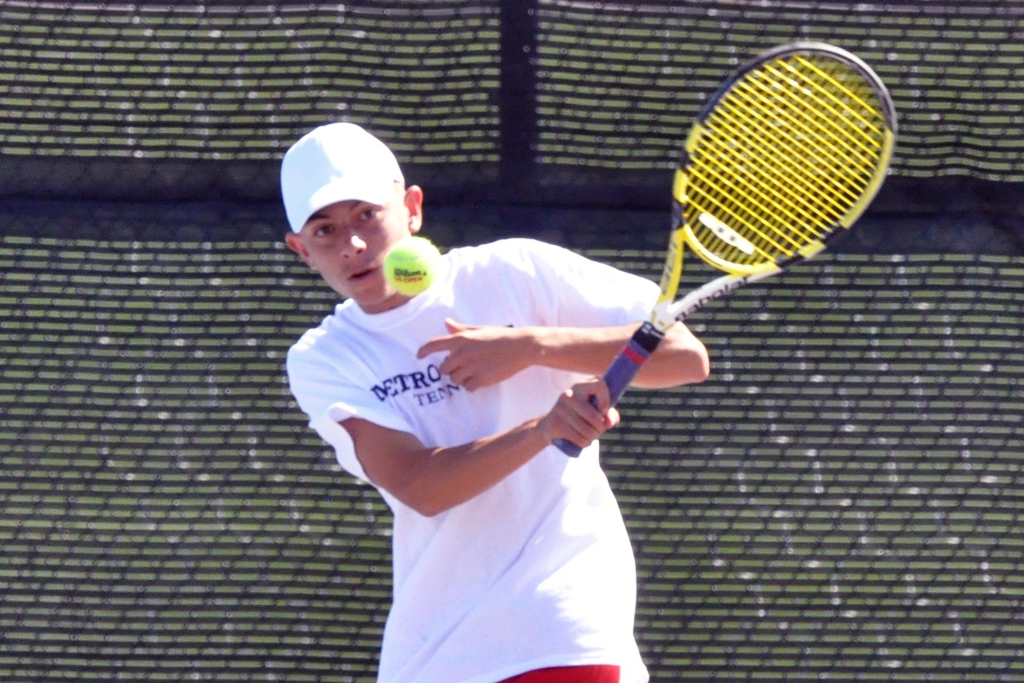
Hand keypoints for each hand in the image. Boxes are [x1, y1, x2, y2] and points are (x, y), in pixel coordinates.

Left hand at [417, 318, 536, 390]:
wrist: (522, 346)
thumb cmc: (501, 336)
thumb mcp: (479, 329)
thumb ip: (461, 329)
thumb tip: (446, 323)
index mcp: (462, 339)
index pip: (435, 345)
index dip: (424, 351)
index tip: (418, 356)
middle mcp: (463, 353)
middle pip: (444, 368)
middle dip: (451, 369)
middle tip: (465, 366)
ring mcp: (472, 367)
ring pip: (455, 379)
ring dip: (462, 378)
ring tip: (476, 372)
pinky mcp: (481, 379)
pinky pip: (468, 387)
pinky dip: (472, 385)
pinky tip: (482, 378)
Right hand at [539, 377, 619, 448]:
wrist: (550, 426)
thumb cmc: (580, 417)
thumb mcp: (596, 412)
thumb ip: (609, 415)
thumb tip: (608, 423)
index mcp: (580, 386)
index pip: (600, 385)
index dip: (606, 400)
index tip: (604, 411)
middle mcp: (569, 394)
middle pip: (595, 417)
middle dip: (601, 428)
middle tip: (598, 429)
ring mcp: (560, 409)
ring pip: (587, 431)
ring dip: (593, 437)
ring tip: (591, 436)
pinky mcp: (555, 424)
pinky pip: (579, 439)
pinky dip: (585, 443)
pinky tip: (584, 441)